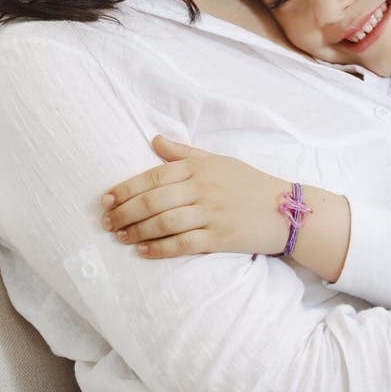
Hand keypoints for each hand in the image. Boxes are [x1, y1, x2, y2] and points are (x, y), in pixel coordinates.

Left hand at [101, 135, 291, 257]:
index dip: (126, 189)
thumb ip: (183, 153)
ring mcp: (211, 213)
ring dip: (137, 231)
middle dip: (125, 212)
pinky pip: (183, 243)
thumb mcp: (217, 160)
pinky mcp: (219, 237)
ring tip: (121, 236)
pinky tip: (144, 251)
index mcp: (198, 167)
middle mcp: (202, 188)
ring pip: (164, 223)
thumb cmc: (247, 182)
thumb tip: (155, 140)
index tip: (106, 200)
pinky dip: (160, 248)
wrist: (284, 208)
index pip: (153, 176)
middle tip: (107, 222)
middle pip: (154, 200)